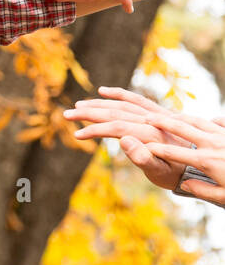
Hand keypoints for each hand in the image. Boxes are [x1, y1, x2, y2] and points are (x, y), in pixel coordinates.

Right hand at [64, 86, 224, 198]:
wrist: (198, 163)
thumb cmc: (176, 173)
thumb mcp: (160, 172)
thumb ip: (143, 158)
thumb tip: (123, 140)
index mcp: (151, 135)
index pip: (117, 127)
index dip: (94, 130)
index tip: (76, 135)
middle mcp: (152, 121)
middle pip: (116, 112)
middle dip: (89, 113)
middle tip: (66, 114)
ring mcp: (155, 114)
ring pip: (122, 104)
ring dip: (98, 104)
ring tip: (77, 106)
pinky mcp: (157, 112)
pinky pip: (136, 99)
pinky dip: (119, 93)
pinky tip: (103, 90)